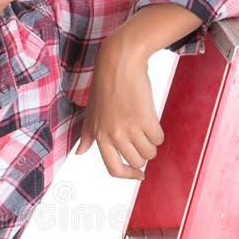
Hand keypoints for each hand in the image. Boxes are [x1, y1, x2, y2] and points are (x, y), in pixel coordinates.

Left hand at [75, 31, 163, 179]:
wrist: (120, 62)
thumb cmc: (105, 84)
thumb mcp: (91, 112)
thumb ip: (87, 135)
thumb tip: (80, 152)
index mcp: (100, 136)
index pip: (114, 169)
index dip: (128, 175)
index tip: (139, 175)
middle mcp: (114, 135)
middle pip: (137, 161)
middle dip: (143, 154)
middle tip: (142, 139)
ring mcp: (130, 128)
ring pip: (150, 152)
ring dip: (151, 144)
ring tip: (146, 127)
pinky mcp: (146, 119)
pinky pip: (158, 138)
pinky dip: (158, 132)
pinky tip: (152, 120)